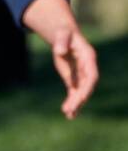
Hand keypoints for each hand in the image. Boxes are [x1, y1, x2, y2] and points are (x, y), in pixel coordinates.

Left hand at [21, 0, 97, 118]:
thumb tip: (59, 52)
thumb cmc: (64, 35)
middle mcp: (88, 68)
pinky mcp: (74, 78)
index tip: (80, 97)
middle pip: (87, 87)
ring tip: (68, 115)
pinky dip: (72, 102)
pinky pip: (74, 92)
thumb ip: (61, 43)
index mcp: (88, 59)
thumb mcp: (62, 36)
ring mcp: (81, 74)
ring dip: (76, 103)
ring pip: (81, 92)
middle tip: (70, 109)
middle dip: (80, 99)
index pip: (92, 76)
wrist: (65, 37)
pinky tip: (68, 113)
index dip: (87, 87)